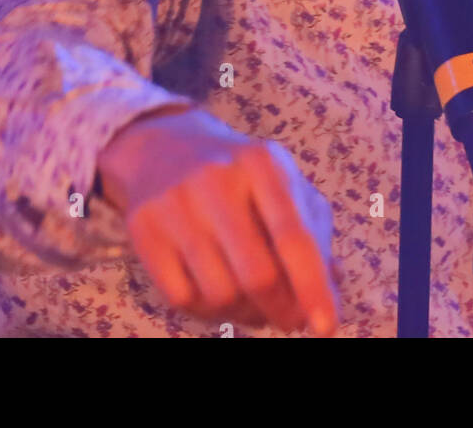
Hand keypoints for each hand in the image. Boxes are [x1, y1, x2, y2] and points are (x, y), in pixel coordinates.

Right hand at [96, 105, 339, 335]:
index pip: (293, 236)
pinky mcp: (142, 228)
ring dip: (244, 312)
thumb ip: (311, 231)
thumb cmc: (239, 175)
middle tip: (290, 320)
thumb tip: (330, 288)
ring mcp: (175, 203)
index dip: (312, 287)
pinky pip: (181, 298)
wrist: (163, 146)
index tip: (326, 327)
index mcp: (262, 163)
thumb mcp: (281, 182)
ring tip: (251, 300)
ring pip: (220, 294)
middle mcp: (217, 179)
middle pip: (257, 275)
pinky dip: (206, 311)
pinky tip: (215, 292)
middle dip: (281, 309)